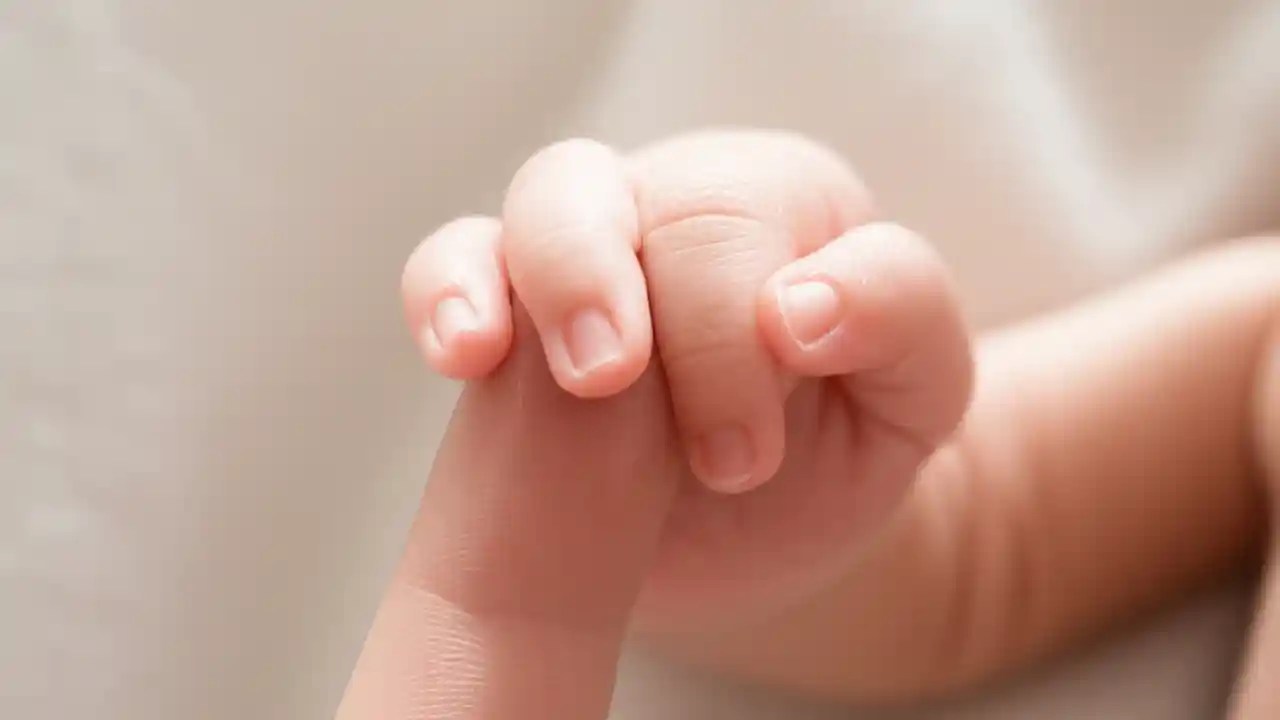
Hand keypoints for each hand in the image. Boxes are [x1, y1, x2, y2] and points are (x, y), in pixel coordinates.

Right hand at [400, 132, 971, 627]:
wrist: (759, 528)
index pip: (741, 217)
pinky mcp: (509, 309)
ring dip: (559, 278)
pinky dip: (448, 292)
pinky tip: (466, 352)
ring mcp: (590, 248)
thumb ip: (902, 317)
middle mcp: (682, 204)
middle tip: (631, 399)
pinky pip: (454, 259)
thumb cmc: (837, 445)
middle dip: (641, 301)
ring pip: (551, 196)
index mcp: (785, 205)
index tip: (741, 461)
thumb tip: (801, 301)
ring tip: (580, 378)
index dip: (728, 336)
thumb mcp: (917, 394)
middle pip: (650, 193)